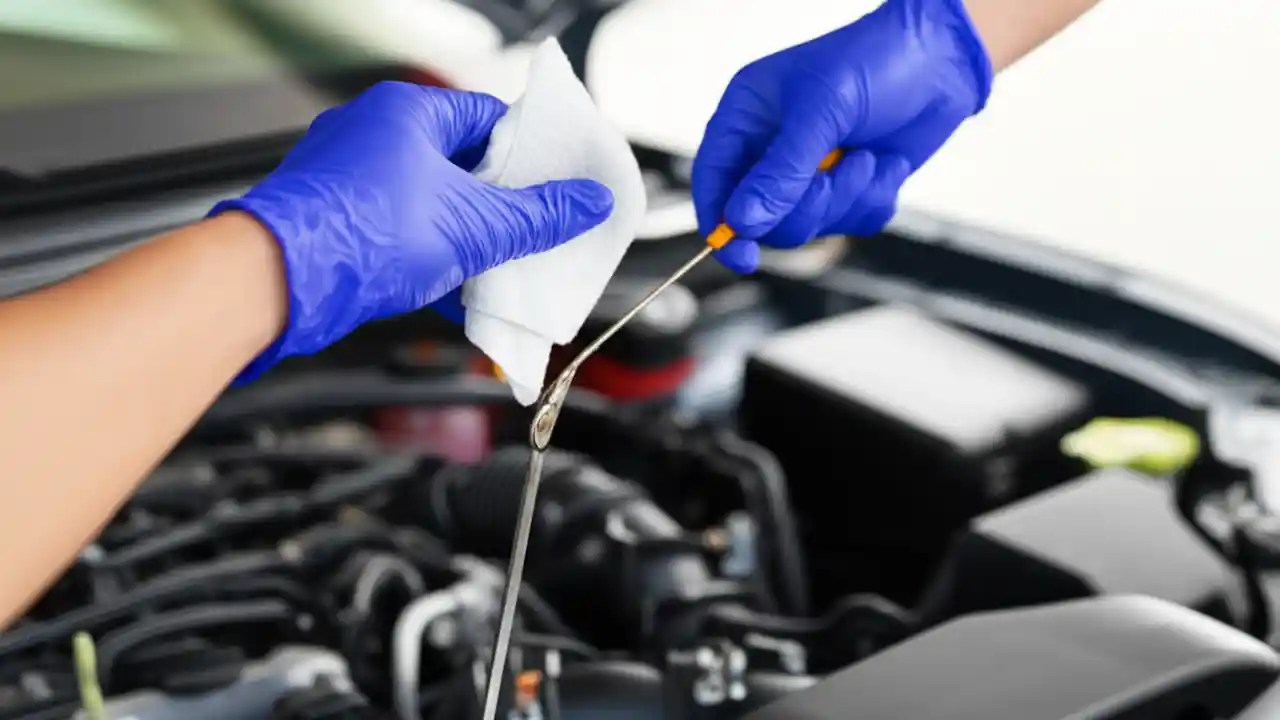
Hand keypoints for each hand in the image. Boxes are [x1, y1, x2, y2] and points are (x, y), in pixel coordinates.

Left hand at [211, 82, 614, 378]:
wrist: (277, 281)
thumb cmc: (359, 234)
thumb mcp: (474, 227)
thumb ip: (540, 216)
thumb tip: (589, 202)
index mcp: (409, 113)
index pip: (490, 118)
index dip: (530, 153)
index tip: (559, 184)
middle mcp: (374, 134)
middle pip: (462, 165)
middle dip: (501, 207)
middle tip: (537, 233)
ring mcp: (350, 176)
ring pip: (430, 203)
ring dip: (467, 239)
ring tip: (499, 271)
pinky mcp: (335, 219)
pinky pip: (399, 232)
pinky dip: (430, 259)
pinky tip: (456, 296)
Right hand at [692, 0, 992, 271]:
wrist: (943, 58)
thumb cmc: (875, 60)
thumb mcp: (821, 112)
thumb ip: (780, 172)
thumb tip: (742, 221)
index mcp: (746, 118)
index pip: (713, 181)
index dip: (720, 222)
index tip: (742, 255)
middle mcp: (771, 149)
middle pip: (761, 217)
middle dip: (805, 207)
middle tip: (834, 178)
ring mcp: (810, 172)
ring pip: (809, 225)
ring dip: (846, 199)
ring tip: (868, 159)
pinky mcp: (848, 188)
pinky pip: (849, 225)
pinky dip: (873, 201)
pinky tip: (887, 164)